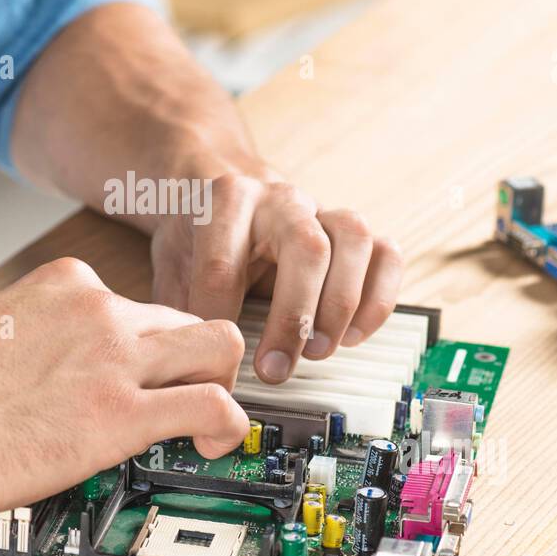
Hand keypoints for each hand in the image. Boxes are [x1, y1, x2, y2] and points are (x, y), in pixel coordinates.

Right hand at [0, 257, 248, 518]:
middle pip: (188, 320)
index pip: (141, 304)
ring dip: (223, 384)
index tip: (145, 376)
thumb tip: (59, 374)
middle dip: (194, 362)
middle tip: (181, 399)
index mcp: (65, 285)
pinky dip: (229, 427)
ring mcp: (114, 357)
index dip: (150, 348)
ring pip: (219, 347)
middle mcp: (98, 309)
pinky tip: (210, 446)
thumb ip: (42, 339)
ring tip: (205, 423)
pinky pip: (213, 406)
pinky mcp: (121, 414)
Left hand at [150, 175, 403, 383]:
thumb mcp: (172, 263)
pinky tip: (354, 335)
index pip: (224, 264)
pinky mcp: (350, 231)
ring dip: (342, 304)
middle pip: (306, 248)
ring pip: (354, 241)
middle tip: (276, 368)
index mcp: (227, 201)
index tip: (218, 363)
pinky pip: (385, 254)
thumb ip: (178, 306)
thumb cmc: (198, 237)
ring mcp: (322, 210)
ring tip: (319, 350)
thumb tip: (188, 365)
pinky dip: (378, 298)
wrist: (221, 187)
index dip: (221, 319)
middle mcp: (280, 200)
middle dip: (294, 317)